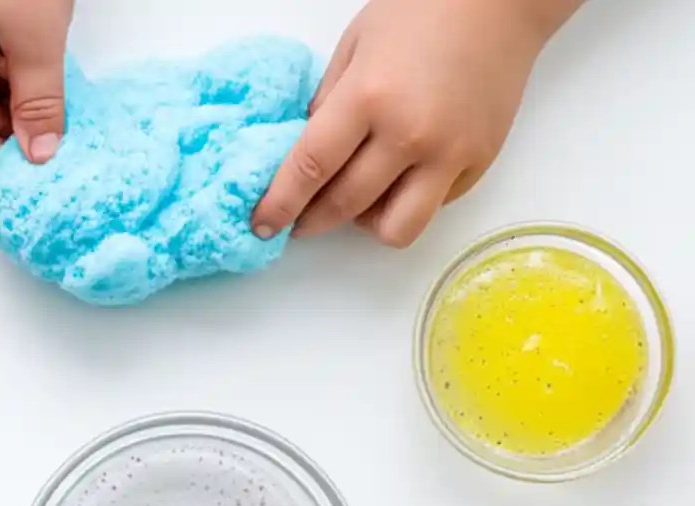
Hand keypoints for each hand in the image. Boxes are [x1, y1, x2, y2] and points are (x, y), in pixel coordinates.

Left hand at [252, 0, 582, 246]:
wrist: (497, 3)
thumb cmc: (420, 12)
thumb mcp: (354, 47)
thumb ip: (327, 103)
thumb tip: (305, 153)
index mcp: (367, 98)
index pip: (310, 168)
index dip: (280, 204)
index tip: (262, 226)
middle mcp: (408, 134)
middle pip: (345, 206)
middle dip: (312, 222)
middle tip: (299, 222)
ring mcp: (449, 154)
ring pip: (396, 229)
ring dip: (365, 223)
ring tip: (359, 199)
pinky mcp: (479, 163)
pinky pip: (433, 208)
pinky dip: (408, 203)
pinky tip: (402, 175)